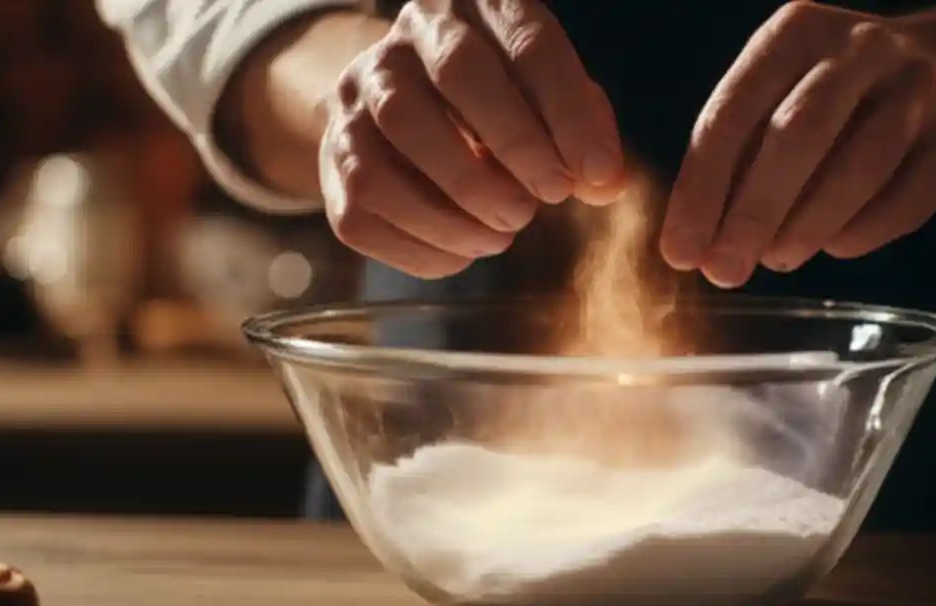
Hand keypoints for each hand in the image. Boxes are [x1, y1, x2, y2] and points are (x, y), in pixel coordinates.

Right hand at [320, 0, 624, 277]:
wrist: (400, 110)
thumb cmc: (499, 106)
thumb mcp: (549, 99)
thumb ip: (585, 131)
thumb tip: (605, 182)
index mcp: (478, 4)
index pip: (529, 43)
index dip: (567, 113)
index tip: (593, 174)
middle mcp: (409, 35)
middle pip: (459, 74)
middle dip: (515, 147)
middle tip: (546, 202)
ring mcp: (358, 94)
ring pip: (401, 135)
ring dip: (464, 200)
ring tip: (506, 232)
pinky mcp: (331, 158)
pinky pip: (365, 207)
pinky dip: (423, 245)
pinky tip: (464, 251)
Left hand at [660, 2, 935, 287]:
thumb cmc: (832, 102)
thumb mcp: (777, 100)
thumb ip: (735, 163)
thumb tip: (696, 247)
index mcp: (796, 33)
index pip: (733, 111)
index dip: (701, 186)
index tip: (680, 250)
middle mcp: (860, 49)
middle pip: (798, 134)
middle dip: (753, 212)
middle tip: (724, 270)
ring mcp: (917, 90)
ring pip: (859, 166)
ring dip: (808, 226)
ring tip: (776, 260)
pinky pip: (909, 197)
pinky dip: (865, 231)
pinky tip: (833, 248)